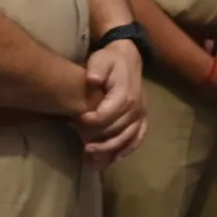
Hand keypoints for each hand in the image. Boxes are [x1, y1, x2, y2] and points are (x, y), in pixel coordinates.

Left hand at [77, 42, 148, 164]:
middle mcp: (136, 107)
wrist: (128, 58)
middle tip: (77, 137)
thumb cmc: (110, 60)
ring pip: (126, 139)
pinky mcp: (143, 118)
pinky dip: (127, 150)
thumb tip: (92, 79)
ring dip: (108, 150)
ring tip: (89, 155)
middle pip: (115, 131)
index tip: (73, 120)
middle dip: (94, 137)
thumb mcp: (101, 59)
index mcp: (125, 95)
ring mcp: (141, 114)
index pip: (105, 116)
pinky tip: (114, 158)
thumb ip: (96, 68)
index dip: (88, 122)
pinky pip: (138, 138)